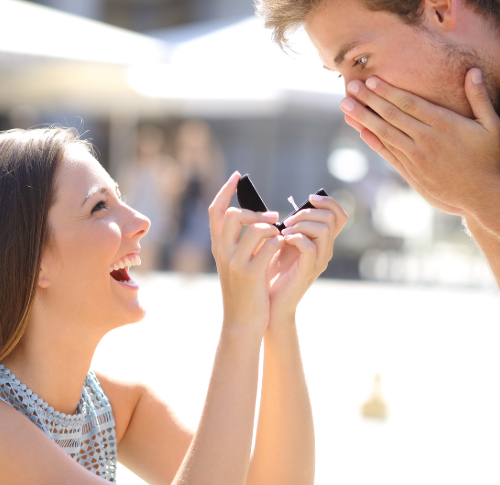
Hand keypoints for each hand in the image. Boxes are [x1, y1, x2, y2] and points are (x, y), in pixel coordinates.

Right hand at [208, 172, 284, 336]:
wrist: (242, 322)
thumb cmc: (245, 291)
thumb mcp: (236, 264)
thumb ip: (241, 243)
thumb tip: (259, 218)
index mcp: (218, 247)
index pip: (215, 211)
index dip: (225, 190)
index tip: (237, 176)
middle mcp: (222, 252)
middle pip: (233, 215)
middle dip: (255, 212)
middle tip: (273, 218)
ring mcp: (235, 263)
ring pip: (256, 229)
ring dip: (273, 229)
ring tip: (281, 237)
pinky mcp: (251, 274)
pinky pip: (270, 245)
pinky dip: (280, 242)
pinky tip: (284, 248)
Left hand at [264, 195, 347, 328]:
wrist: (269, 300)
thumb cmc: (273, 270)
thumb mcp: (284, 242)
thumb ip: (293, 227)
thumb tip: (291, 208)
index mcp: (322, 241)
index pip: (340, 216)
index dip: (328, 202)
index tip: (309, 199)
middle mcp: (326, 250)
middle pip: (331, 218)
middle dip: (307, 213)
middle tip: (287, 221)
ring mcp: (319, 261)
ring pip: (323, 229)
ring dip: (301, 224)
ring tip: (283, 231)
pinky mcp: (308, 270)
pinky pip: (310, 247)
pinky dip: (296, 238)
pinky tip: (283, 240)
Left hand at [340, 69, 499, 212]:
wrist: (485, 195)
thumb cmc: (490, 156)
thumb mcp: (491, 124)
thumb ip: (479, 98)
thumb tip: (474, 71)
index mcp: (444, 125)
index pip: (409, 103)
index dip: (388, 91)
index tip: (371, 79)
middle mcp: (427, 140)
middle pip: (392, 116)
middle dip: (368, 100)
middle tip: (350, 85)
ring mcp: (418, 158)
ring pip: (385, 134)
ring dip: (363, 119)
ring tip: (346, 105)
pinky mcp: (414, 173)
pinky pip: (389, 154)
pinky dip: (374, 142)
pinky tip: (361, 131)